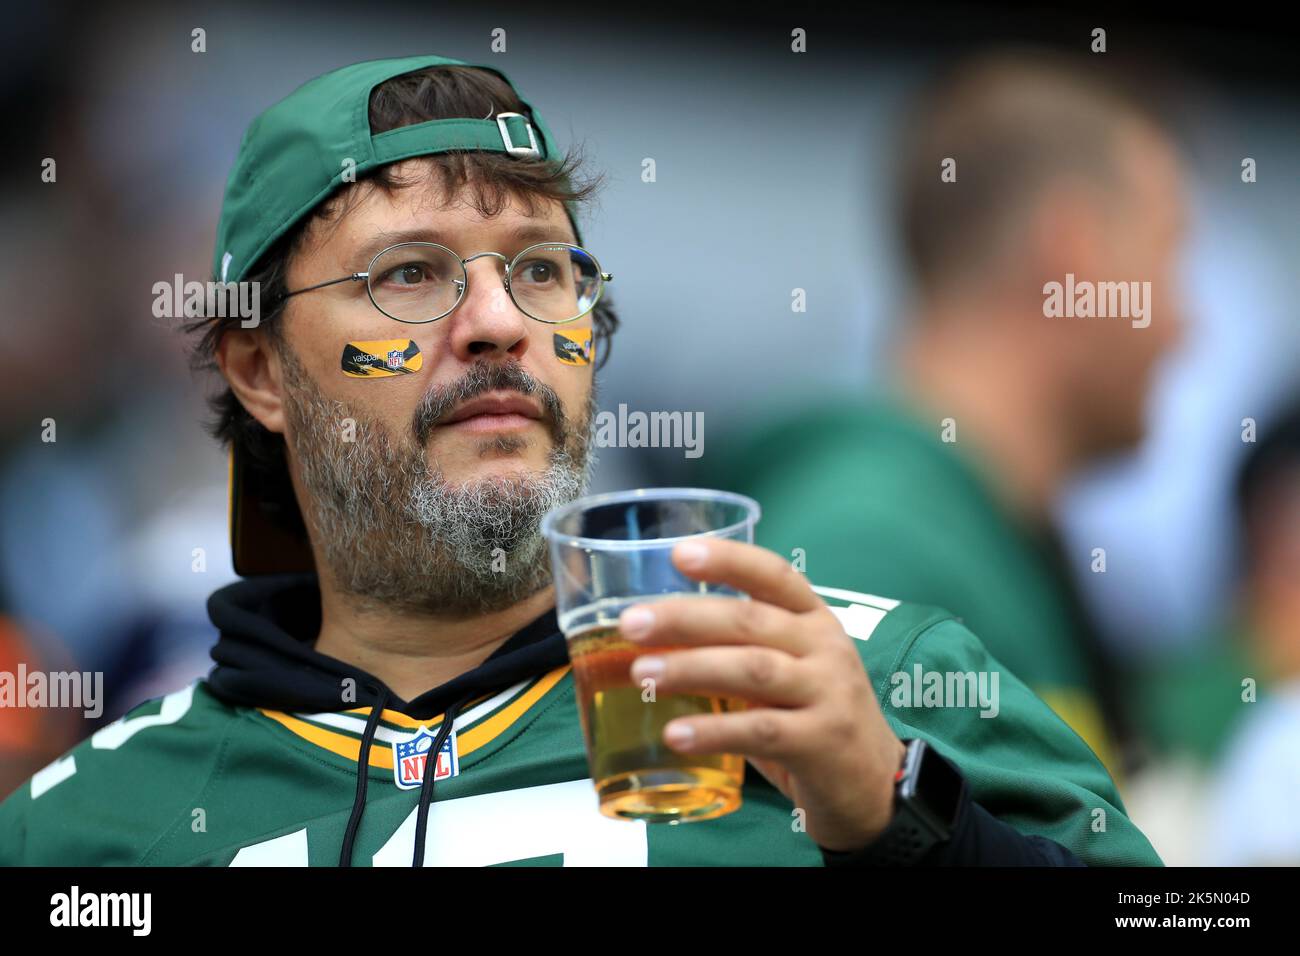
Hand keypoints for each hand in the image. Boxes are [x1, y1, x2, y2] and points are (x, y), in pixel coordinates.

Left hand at [619, 538, 905, 851]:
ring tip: (641, 673)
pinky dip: (714, 730)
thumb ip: (738, 652)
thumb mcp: (789, 671)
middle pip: (750, 621)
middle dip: (686, 617)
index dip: (729, 560)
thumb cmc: (814, 717)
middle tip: (632, 623)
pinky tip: (676, 733)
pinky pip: (760, 730)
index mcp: (814, 620)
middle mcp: (825, 648)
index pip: (774, 576)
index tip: (680, 553)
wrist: (875, 785)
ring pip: (753, 669)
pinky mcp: (822, 741)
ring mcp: (829, 693)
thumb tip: (655, 641)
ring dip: (691, 668)